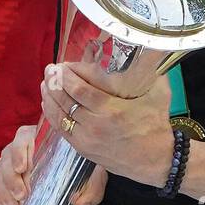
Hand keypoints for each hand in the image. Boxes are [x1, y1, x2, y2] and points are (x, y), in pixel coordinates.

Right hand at [0, 123, 107, 204]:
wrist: (83, 174)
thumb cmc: (86, 167)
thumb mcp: (94, 174)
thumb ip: (91, 189)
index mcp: (43, 137)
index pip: (23, 136)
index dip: (19, 151)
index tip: (22, 168)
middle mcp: (25, 147)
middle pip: (7, 156)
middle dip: (11, 178)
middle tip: (21, 195)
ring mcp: (14, 161)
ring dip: (3, 190)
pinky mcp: (9, 177)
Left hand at [40, 61, 173, 187]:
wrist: (157, 159)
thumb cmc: (157, 123)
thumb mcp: (158, 92)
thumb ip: (150, 68)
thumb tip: (149, 45)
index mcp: (113, 109)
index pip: (80, 88)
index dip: (67, 75)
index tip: (62, 64)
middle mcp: (96, 124)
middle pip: (66, 100)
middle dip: (54, 82)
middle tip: (50, 69)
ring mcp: (88, 139)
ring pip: (60, 115)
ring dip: (49, 97)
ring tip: (46, 83)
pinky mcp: (83, 149)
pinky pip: (61, 130)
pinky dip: (52, 115)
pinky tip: (49, 103)